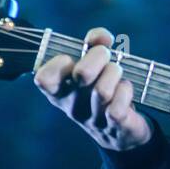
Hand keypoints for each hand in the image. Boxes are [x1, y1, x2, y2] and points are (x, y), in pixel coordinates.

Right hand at [34, 27, 151, 150]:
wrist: (122, 131)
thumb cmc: (103, 88)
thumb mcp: (94, 65)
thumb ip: (94, 43)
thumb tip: (100, 37)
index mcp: (60, 91)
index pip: (44, 79)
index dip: (58, 63)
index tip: (71, 57)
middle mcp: (73, 106)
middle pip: (83, 73)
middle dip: (99, 56)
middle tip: (106, 57)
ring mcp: (93, 119)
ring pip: (103, 90)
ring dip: (115, 73)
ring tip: (118, 73)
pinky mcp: (115, 127)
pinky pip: (117, 107)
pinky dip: (126, 92)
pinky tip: (125, 90)